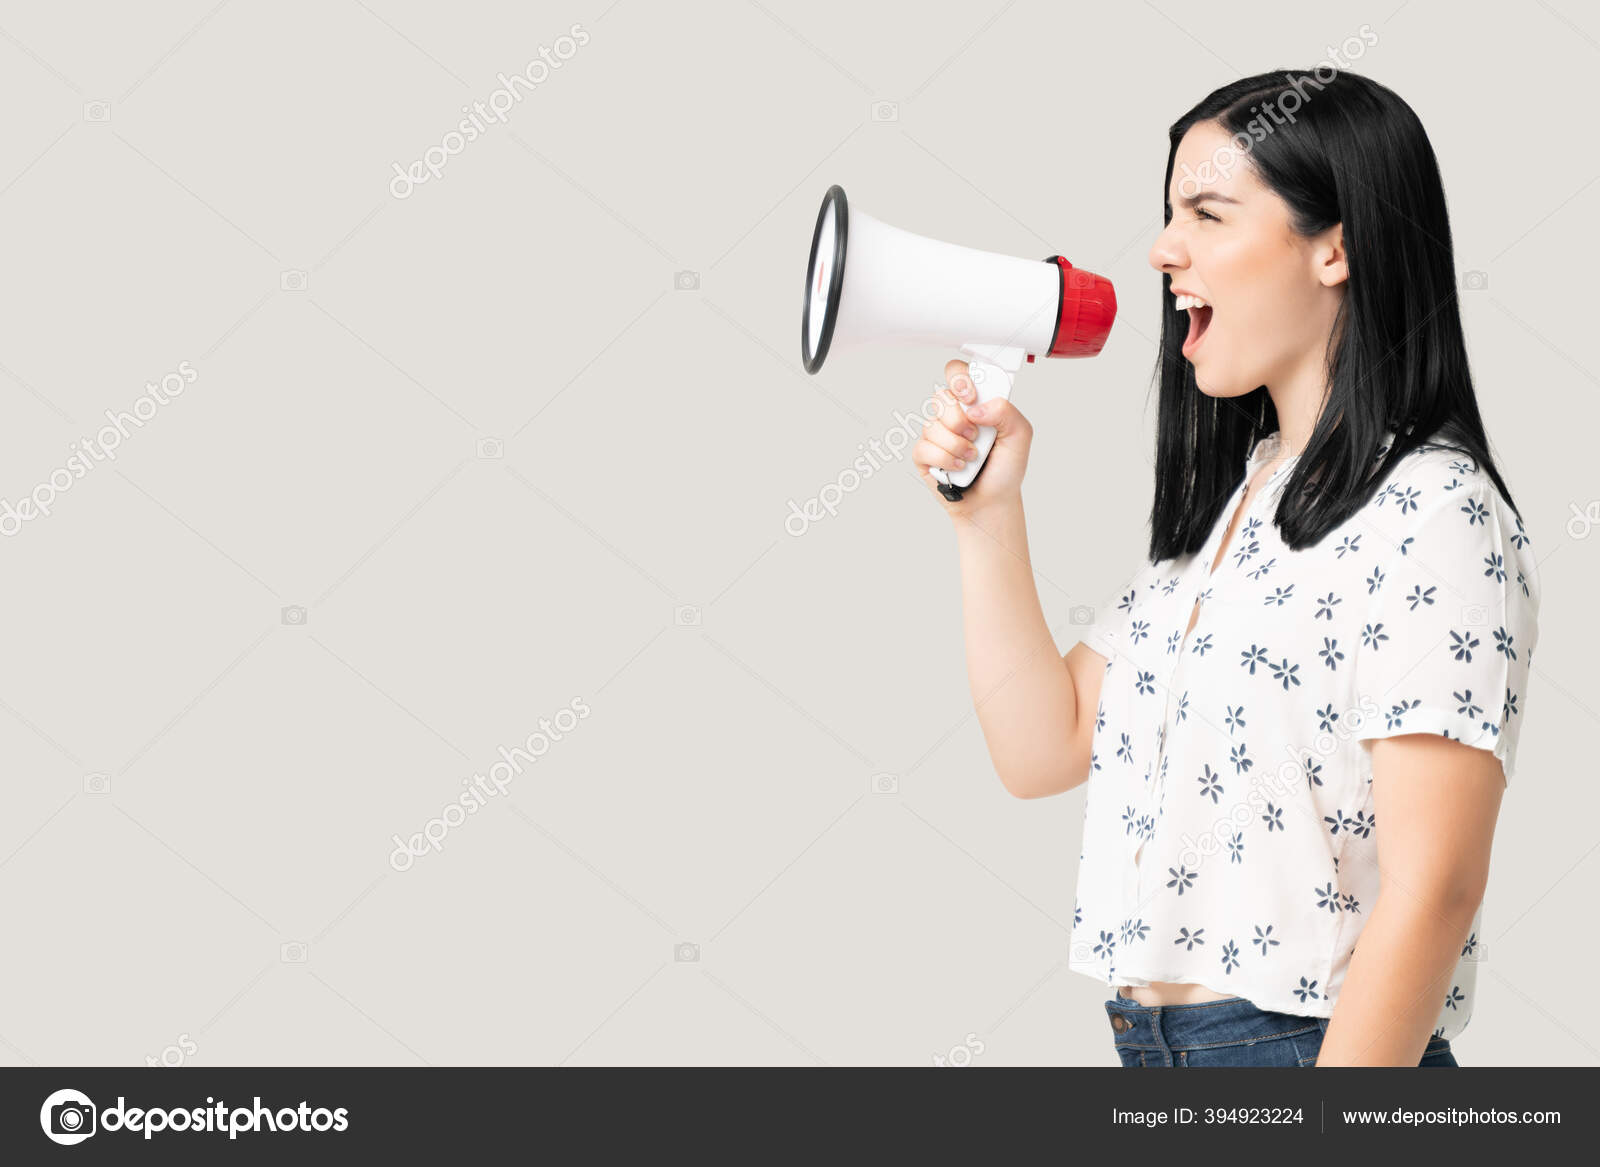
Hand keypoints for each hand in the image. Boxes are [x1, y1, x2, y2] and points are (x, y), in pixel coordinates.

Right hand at [912, 359, 1033, 513]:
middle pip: (940, 396)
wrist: (991, 502)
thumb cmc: (1005, 469)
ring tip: (971, 457)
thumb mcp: (1020, 436)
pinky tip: (958, 468)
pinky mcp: (924, 454)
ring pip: (933, 425)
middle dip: (958, 418)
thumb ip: (1007, 412)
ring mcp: (937, 434)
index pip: (958, 373)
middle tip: (974, 434)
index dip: (960, 379)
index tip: (972, 397)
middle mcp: (954, 414)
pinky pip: (924, 448)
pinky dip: (945, 460)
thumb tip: (976, 408)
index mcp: (976, 403)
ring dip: (957, 445)